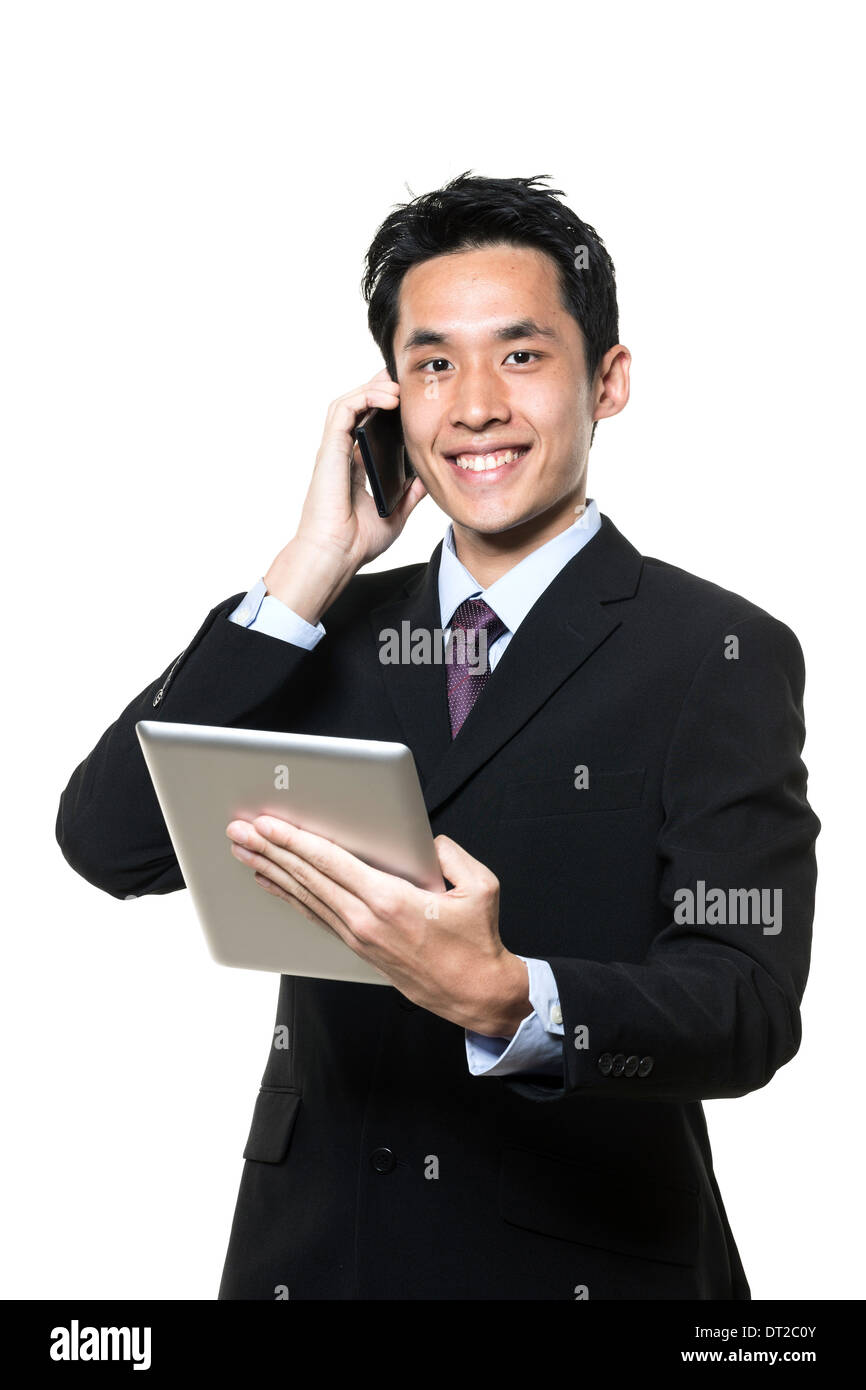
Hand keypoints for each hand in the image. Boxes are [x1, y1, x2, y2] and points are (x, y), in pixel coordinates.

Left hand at [225, 815, 530, 1036]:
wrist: (473, 993)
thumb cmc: (476, 942)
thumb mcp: (480, 887)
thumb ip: (451, 854)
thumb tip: (425, 839)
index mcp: (391, 900)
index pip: (331, 862)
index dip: (296, 841)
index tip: (268, 824)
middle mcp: (365, 919)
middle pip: (307, 878)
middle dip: (270, 851)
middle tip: (239, 832)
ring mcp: (357, 936)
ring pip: (305, 897)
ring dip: (272, 871)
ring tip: (244, 852)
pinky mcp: (357, 947)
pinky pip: (315, 916)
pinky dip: (290, 896)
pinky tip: (272, 883)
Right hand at [263, 368, 426, 623]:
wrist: (336, 556)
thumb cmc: (358, 541)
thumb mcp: (397, 512)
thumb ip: (410, 492)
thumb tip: (429, 477)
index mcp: (356, 464)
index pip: (371, 422)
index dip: (388, 404)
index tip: (413, 396)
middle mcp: (344, 452)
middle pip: (360, 405)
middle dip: (382, 385)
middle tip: (409, 379)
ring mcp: (335, 449)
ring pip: (350, 400)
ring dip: (375, 386)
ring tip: (399, 386)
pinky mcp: (329, 449)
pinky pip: (343, 409)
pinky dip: (364, 396)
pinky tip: (388, 397)